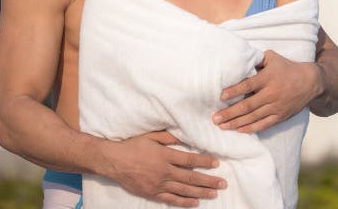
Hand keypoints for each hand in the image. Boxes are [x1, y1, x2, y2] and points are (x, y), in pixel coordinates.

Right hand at [102, 131, 226, 207]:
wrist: (114, 161)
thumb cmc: (133, 146)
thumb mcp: (151, 136)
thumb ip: (169, 136)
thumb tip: (185, 136)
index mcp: (165, 155)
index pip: (189, 159)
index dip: (204, 162)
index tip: (217, 164)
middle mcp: (164, 171)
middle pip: (191, 177)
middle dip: (209, 180)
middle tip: (223, 183)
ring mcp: (159, 184)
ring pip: (184, 189)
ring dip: (201, 192)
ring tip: (214, 193)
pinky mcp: (153, 193)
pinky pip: (171, 199)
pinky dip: (184, 201)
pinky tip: (195, 202)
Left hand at [212, 50, 322, 132]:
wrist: (310, 81)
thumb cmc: (287, 67)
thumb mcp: (272, 58)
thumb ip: (256, 60)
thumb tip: (239, 60)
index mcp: (268, 78)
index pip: (248, 85)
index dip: (234, 91)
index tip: (221, 97)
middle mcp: (272, 93)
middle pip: (248, 105)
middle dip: (230, 113)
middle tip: (215, 118)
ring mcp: (277, 106)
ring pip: (253, 117)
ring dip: (236, 123)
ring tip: (222, 126)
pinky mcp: (281, 116)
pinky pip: (264, 124)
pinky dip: (251, 128)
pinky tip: (239, 130)